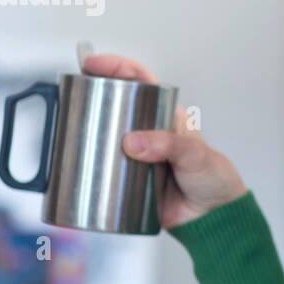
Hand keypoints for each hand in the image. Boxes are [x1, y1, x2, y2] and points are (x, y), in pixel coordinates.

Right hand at [82, 54, 246, 227]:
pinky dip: (90, 166)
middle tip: (73, 98)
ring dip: (88, 133)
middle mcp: (149, 131)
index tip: (91, 64)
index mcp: (167, 116)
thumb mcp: (196, 155)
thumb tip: (132, 142)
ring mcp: (137, 154)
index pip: (139, 81)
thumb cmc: (214, 179)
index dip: (115, 68)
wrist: (214, 219)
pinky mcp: (129, 179)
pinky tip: (76, 165)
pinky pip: (105, 168)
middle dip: (93, 97)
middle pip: (115, 106)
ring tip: (69, 130)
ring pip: (106, 137)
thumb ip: (168, 145)